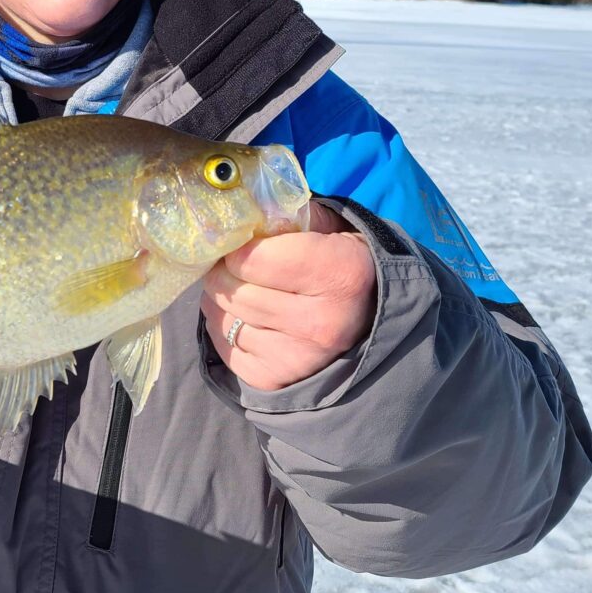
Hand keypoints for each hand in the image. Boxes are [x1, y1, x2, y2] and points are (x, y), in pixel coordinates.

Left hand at [201, 202, 376, 390]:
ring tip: (239, 289)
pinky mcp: (276, 379)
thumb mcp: (330, 229)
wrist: (370, 323)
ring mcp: (298, 357)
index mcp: (338, 274)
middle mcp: (321, 322)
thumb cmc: (342, 265)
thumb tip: (240, 212)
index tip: (244, 245)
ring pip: (224, 318)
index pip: (253, 258)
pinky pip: (224, 347)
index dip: (239, 248)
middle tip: (233, 265)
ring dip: (221, 299)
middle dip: (224, 271)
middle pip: (233, 289)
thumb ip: (289, 215)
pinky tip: (243, 317)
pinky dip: (223, 328)